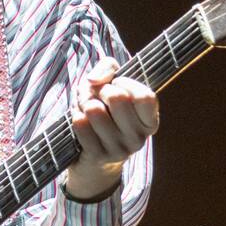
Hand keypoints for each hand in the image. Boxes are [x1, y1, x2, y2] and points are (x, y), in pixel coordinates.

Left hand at [65, 57, 158, 200]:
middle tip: (95, 94)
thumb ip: (108, 68)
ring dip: (84, 101)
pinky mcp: (98, 156)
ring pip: (95, 110)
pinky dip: (75, 115)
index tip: (117, 84)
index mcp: (150, 121)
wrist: (90, 157)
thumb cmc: (106, 112)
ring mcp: (119, 150)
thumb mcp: (113, 84)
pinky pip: (80, 124)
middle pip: (117, 98)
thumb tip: (94, 81)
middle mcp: (139, 138)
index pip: (145, 96)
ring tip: (85, 105)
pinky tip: (79, 118)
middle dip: (99, 89)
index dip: (126, 83)